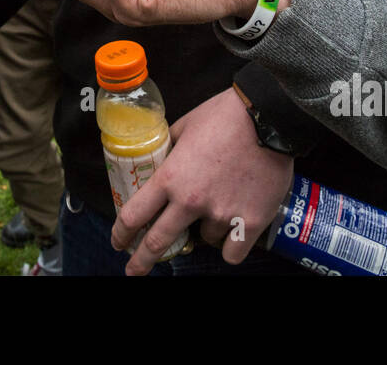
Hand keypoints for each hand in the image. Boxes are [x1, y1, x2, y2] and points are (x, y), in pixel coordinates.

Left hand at [111, 88, 293, 274]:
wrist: (267, 116)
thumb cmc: (225, 116)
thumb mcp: (185, 125)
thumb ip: (170, 147)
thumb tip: (161, 157)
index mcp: (171, 177)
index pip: (134, 214)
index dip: (121, 232)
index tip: (118, 241)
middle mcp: (191, 201)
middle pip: (157, 243)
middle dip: (141, 261)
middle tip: (135, 270)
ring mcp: (222, 215)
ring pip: (205, 238)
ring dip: (206, 227)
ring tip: (221, 202)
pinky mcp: (251, 222)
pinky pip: (233, 251)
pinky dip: (232, 244)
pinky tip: (235, 230)